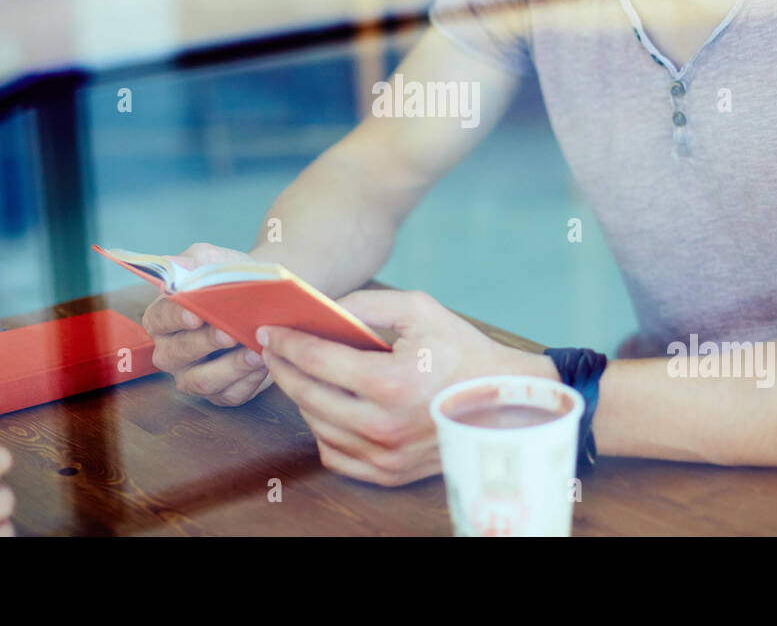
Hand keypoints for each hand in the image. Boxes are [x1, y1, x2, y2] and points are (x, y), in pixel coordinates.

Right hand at [142, 242, 272, 406]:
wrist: (265, 299)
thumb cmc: (232, 280)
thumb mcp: (212, 262)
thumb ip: (193, 261)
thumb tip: (179, 267)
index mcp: (162, 319)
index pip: (159, 318)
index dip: (175, 317)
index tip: (195, 315)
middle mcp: (170, 352)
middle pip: (178, 353)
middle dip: (205, 343)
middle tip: (230, 334)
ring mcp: (193, 376)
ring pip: (203, 380)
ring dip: (230, 367)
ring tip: (255, 352)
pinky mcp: (220, 393)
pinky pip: (230, 394)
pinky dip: (248, 381)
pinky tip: (264, 365)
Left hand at [258, 289, 555, 485]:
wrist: (508, 400)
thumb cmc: (465, 351)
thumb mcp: (420, 310)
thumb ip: (367, 303)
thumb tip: (322, 308)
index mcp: (390, 382)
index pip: (317, 361)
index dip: (286, 343)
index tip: (269, 331)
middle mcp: (383, 425)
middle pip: (308, 396)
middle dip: (283, 369)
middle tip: (272, 350)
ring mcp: (385, 456)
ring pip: (317, 426)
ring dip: (300, 398)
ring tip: (298, 374)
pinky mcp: (390, 474)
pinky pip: (336, 456)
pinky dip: (322, 431)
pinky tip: (325, 407)